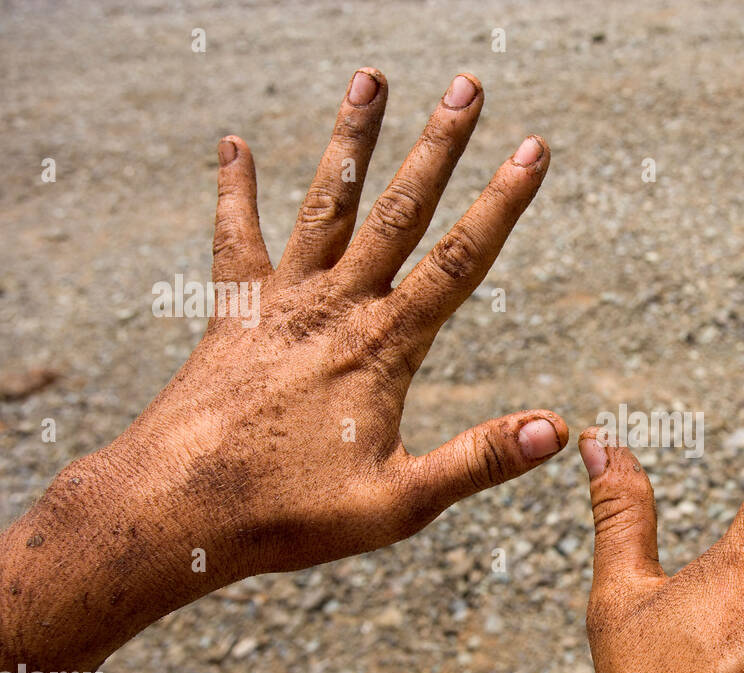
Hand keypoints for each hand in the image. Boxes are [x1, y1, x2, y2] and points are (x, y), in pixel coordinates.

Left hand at [0, 69, 562, 672]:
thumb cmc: (289, 513)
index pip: (459, 260)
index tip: (532, 148)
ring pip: (326, 203)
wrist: (175, 509)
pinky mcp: (235, 312)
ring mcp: (282, 301)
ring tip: (372, 78)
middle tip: (467, 84)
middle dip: (437, 144)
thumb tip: (558, 429)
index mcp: (384, 347)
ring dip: (352, 139)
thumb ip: (480, 460)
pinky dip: (235, 190)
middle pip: (399, 210)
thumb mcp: (400, 501)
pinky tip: (233, 144)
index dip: (502, 202)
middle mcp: (336, 307)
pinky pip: (235, 237)